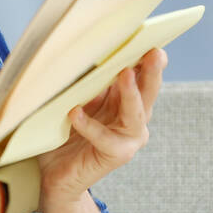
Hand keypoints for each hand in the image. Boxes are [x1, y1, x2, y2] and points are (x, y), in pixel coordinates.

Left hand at [36, 47, 167, 206]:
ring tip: (124, 74)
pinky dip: (89, 125)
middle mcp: (134, 118)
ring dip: (131, 93)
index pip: (140, 75)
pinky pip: (104, 138)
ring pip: (136, 113)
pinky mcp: (117, 155)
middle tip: (155, 51)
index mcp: (124, 100)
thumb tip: (86, 56)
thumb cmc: (64, 135)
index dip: (146, 58)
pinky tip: (74, 113)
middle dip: (151, 70)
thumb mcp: (76, 102)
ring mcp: (129, 138)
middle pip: (148, 90)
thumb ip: (87, 86)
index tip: (151, 36)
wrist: (57, 176)